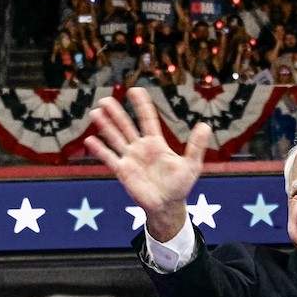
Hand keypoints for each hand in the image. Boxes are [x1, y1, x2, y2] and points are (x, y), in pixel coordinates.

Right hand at [80, 85, 209, 239]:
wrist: (167, 206)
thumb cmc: (180, 185)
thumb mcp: (191, 164)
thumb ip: (196, 146)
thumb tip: (205, 125)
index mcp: (156, 143)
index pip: (147, 119)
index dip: (141, 105)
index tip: (134, 90)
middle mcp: (141, 148)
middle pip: (126, 126)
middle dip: (117, 113)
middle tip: (106, 99)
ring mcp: (130, 159)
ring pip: (115, 138)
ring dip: (106, 126)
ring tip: (96, 112)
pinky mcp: (123, 172)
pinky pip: (110, 158)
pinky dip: (100, 150)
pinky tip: (90, 140)